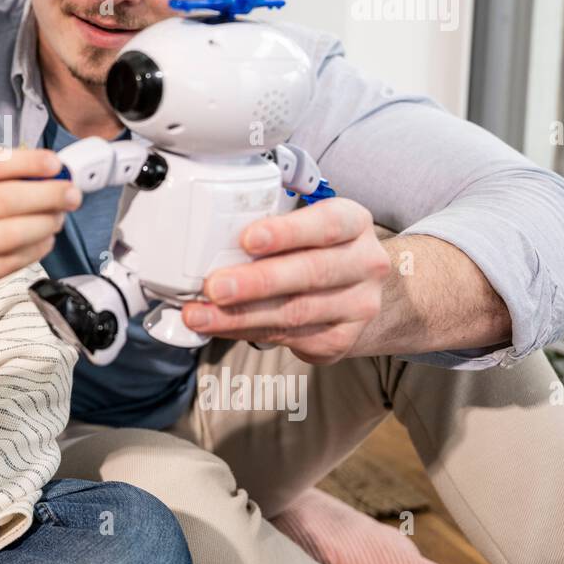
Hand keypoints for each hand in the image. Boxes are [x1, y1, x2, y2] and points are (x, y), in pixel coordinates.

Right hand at [0, 148, 78, 355]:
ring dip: (46, 223)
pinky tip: (44, 240)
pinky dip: (32, 250)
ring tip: (60, 216)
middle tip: (73, 192)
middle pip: (7, 200)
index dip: (29, 162)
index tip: (57, 163)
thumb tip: (32, 169)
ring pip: (12, 234)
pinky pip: (6, 264)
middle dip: (49, 194)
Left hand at [181, 197, 391, 364]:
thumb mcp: (305, 224)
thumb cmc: (315, 247)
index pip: (325, 224)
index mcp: (353, 223)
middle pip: (310, 273)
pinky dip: (244, 332)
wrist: (355, 289)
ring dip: (239, 316)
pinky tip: (217, 327)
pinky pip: (287, 338)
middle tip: (214, 286)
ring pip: (294, 312)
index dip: (286, 232)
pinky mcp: (341, 340)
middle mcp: (364, 264)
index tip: (247, 240)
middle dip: (255, 282)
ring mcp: (358, 306)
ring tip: (199, 315)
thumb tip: (210, 241)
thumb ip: (270, 228)